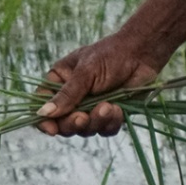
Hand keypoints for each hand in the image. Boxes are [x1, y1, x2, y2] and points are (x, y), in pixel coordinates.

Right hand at [34, 32, 168, 137]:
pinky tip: (118, 109)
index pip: (43, 104)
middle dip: (73, 124)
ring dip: (95, 122)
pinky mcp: (109, 115)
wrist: (142, 54)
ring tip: (108, 107)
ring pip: (84, 129)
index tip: (51, 129)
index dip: (44, 120)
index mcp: (60, 81)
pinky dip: (110, 123)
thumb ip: (66, 95)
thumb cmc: (111, 55)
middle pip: (62, 123)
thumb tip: (42, 113)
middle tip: (83, 117)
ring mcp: (91, 107)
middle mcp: (72, 96)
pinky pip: (104, 130)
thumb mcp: (86, 73)